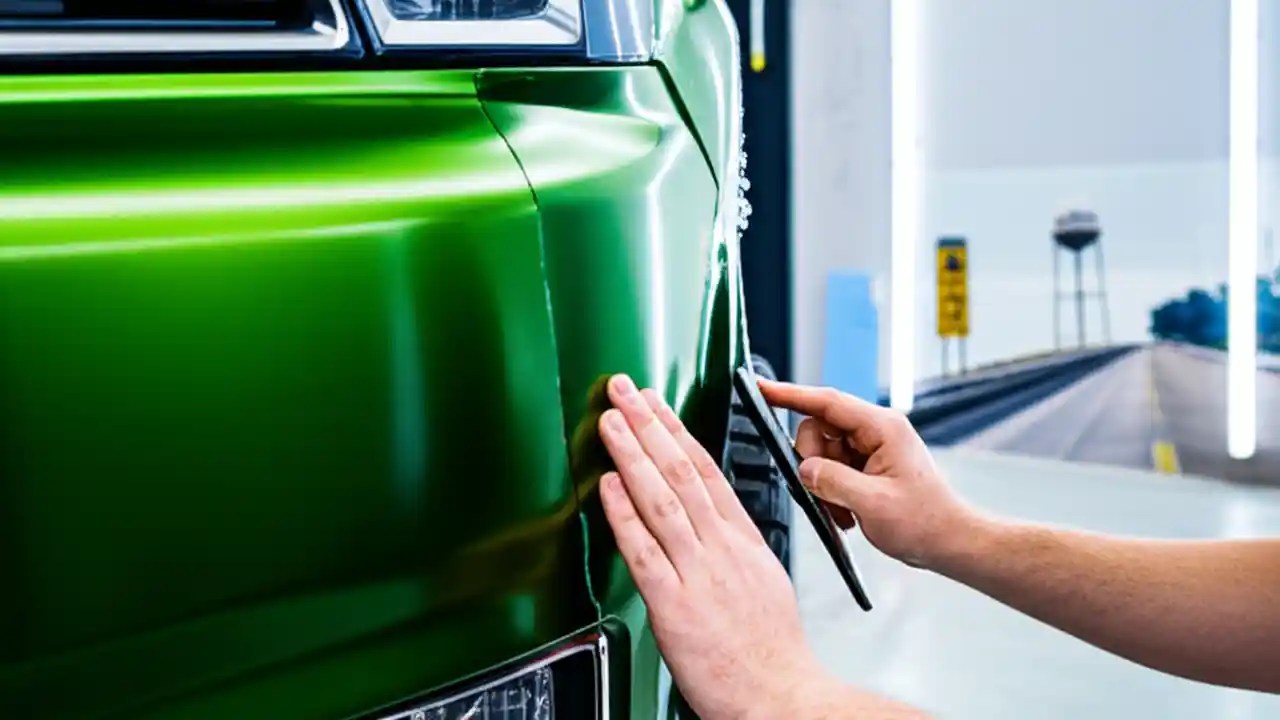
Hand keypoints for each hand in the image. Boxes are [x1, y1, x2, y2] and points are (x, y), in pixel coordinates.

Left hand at [596, 374, 836, 719]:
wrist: (782, 697)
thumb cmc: (771, 652)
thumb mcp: (763, 583)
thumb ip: (732, 550)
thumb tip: (711, 528)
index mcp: (743, 541)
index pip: (707, 469)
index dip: (676, 431)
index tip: (655, 404)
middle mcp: (721, 548)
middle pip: (682, 470)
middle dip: (649, 425)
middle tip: (624, 390)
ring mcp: (698, 572)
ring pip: (662, 498)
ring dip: (632, 454)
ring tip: (610, 421)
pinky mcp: (674, 603)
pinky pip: (644, 549)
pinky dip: (624, 513)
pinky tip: (608, 486)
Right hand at [758, 379, 978, 569]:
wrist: (948, 542)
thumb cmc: (925, 522)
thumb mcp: (872, 503)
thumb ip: (831, 481)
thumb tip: (804, 469)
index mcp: (882, 428)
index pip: (826, 402)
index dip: (790, 394)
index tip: (762, 387)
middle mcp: (876, 431)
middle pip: (818, 429)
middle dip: (812, 463)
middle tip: (825, 493)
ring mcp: (872, 447)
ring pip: (822, 452)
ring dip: (824, 483)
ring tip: (844, 510)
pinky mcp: (868, 464)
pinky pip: (833, 468)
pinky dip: (832, 490)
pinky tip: (847, 511)